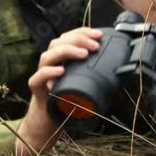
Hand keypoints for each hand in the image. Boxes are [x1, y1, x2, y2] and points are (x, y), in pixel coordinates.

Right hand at [15, 27, 102, 155]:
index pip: (69, 37)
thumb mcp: (84, 84)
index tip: (99, 35)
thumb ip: (94, 74)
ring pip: (47, 56)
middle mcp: (50, 64)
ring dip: (66, 51)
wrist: (49, 122)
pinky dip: (48, 72)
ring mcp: (42, 76)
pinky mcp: (36, 90)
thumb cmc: (67, 100)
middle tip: (95, 45)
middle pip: (59, 42)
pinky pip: (37, 78)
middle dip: (78, 39)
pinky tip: (61, 71)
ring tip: (83, 54)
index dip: (83, 32)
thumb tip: (120, 69)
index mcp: (62, 59)